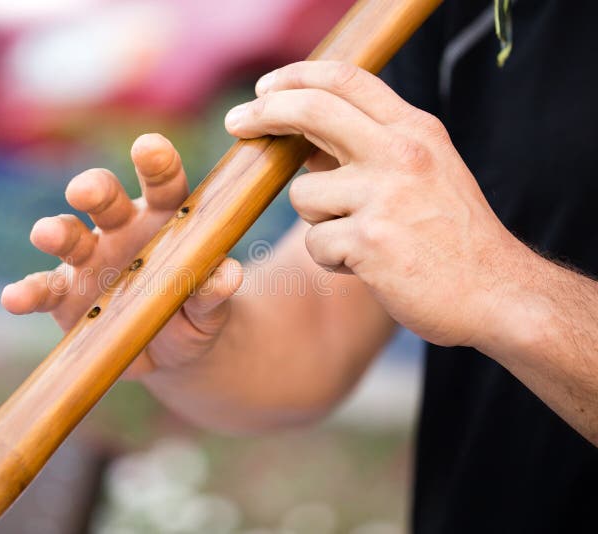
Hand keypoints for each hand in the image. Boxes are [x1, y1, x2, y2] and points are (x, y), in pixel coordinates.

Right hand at [0, 134, 242, 377]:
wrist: (167, 352)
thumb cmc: (193, 315)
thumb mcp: (210, 310)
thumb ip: (213, 291)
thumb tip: (228, 274)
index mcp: (165, 220)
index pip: (164, 184)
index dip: (157, 163)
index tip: (150, 148)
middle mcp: (122, 230)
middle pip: (106, 199)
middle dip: (94, 189)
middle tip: (84, 190)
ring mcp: (88, 260)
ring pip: (68, 236)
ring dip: (55, 232)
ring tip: (45, 235)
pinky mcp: (64, 295)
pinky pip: (43, 290)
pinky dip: (28, 293)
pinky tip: (14, 298)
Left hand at [225, 61, 525, 346]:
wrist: (498, 294)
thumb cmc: (453, 236)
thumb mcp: (427, 172)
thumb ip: (375, 149)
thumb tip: (306, 144)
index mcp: (416, 131)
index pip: (347, 79)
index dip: (297, 76)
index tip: (265, 87)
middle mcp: (401, 154)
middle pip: (312, 111)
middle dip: (265, 112)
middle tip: (237, 122)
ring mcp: (385, 197)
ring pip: (304, 196)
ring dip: (318, 222)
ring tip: (360, 241)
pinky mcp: (370, 242)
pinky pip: (316, 245)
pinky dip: (332, 260)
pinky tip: (366, 268)